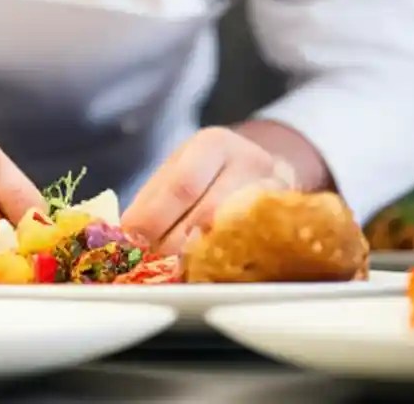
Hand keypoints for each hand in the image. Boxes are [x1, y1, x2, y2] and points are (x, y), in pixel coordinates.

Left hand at [121, 126, 300, 254]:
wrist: (257, 172)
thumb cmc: (206, 176)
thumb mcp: (176, 173)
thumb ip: (151, 201)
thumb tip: (127, 236)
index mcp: (213, 144)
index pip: (183, 185)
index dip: (155, 217)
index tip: (133, 239)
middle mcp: (250, 161)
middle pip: (209, 212)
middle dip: (173, 242)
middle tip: (151, 261)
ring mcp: (276, 190)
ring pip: (234, 232)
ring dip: (199, 255)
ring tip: (176, 267)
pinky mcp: (286, 219)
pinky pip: (254, 245)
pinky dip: (226, 261)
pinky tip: (207, 269)